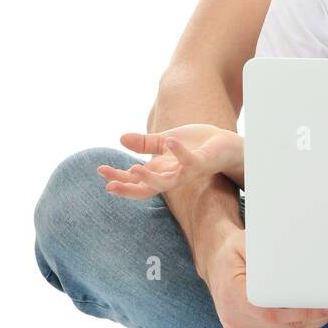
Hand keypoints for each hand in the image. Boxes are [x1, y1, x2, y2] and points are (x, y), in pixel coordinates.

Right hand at [97, 125, 244, 198]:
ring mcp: (188, 172)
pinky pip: (190, 161)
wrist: (227, 144)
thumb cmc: (198, 145)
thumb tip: (120, 139)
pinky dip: (180, 152)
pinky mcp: (202, 163)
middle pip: (146, 188)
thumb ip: (146, 143)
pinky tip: (170, 141)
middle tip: (108, 184)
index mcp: (162, 170)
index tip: (99, 170)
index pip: (135, 179)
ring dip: (150, 177)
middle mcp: (173, 176)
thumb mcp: (167, 140)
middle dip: (127, 186)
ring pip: (167, 182)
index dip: (118, 176)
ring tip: (133, 169)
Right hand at [200, 222, 327, 327]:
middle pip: (287, 326)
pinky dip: (305, 327)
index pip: (274, 312)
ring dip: (317, 322)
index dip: (306, 311)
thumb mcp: (249, 241)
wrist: (217, 262)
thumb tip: (307, 252)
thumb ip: (272, 250)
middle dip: (321, 314)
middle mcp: (233, 321)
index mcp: (231, 296)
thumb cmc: (235, 249)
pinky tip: (320, 315)